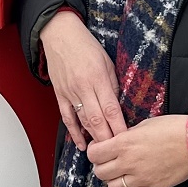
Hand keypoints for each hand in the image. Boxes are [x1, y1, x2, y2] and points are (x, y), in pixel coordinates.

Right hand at [41, 8, 126, 146]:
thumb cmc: (85, 45)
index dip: (119, 127)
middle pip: (97, 120)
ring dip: (93, 138)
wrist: (59, 34)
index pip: (111, 109)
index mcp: (98, 78)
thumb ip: (113, 85)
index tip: (127, 140)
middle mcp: (83, 87)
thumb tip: (118, 106)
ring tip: (103, 152)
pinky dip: (74, 133)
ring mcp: (70, 92)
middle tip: (117, 151)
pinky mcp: (60, 94)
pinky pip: (67, 118)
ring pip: (82, 121)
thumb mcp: (107, 62)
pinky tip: (81, 143)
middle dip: (108, 138)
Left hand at [87, 114, 187, 186]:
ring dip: (114, 179)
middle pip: (100, 172)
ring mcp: (140, 178)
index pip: (94, 154)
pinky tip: (135, 180)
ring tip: (121, 172)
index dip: (93, 151)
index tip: (98, 148)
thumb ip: (125, 137)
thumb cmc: (171, 128)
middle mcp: (128, 163)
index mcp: (124, 144)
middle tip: (108, 160)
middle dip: (101, 165)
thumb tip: (115, 142)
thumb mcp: (142, 125)